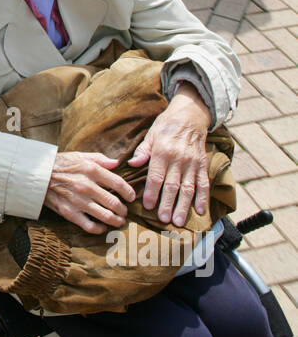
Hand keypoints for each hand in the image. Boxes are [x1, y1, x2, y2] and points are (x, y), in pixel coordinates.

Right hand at [44, 153, 135, 234]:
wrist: (37, 175)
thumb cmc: (60, 164)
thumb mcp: (80, 155)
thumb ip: (100, 159)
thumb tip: (117, 163)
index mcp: (91, 170)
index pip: (118, 183)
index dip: (128, 192)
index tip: (131, 197)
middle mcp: (87, 186)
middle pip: (114, 202)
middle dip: (123, 210)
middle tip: (124, 212)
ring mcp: (78, 201)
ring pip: (105, 216)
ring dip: (116, 221)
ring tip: (118, 221)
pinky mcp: (69, 213)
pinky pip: (89, 226)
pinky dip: (99, 229)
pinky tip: (102, 227)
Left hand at [128, 85, 209, 227]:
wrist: (190, 115)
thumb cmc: (166, 126)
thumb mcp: (151, 134)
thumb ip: (142, 151)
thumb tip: (132, 163)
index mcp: (162, 151)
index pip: (156, 176)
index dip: (152, 192)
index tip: (148, 207)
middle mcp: (178, 158)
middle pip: (172, 185)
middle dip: (168, 204)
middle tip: (164, 220)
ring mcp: (192, 163)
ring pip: (188, 188)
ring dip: (184, 206)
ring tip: (179, 221)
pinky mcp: (203, 165)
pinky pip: (204, 183)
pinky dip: (203, 198)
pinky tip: (201, 211)